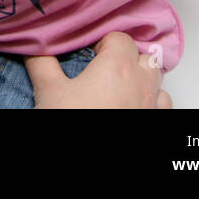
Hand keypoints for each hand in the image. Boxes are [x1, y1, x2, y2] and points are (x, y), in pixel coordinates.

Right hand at [26, 31, 171, 107]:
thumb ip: (42, 62)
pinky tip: (134, 103)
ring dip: (141, 77)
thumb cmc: (73, 118)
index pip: (120, 37)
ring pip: (156, 78)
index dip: (103, 42)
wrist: (89, 162)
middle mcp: (141, 83)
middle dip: (125, 57)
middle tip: (102, 68)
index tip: (88, 54)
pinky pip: (163, 103)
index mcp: (117, 66)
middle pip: (143, 55)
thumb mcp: (48, 90)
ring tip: (119, 86)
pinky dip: (152, 99)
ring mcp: (152, 105)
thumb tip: (35, 48)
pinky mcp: (155, 120)